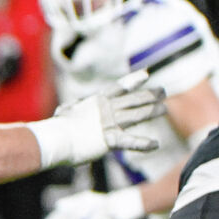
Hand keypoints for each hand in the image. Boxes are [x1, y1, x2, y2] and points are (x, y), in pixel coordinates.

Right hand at [26, 72, 164, 167]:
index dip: (133, 81)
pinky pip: (131, 141)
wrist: (54, 139)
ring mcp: (110, 123)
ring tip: (164, 109)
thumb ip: (70, 110)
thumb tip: (66, 109)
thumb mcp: (65, 114)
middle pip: (134, 99)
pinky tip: (155, 144)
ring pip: (138, 114)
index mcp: (96, 101)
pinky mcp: (110, 139)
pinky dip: (144, 144)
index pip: (118, 88)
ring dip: (153, 111)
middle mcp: (106, 109)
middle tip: (163, 92)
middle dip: (150, 95)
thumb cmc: (56, 129)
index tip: (145, 74)